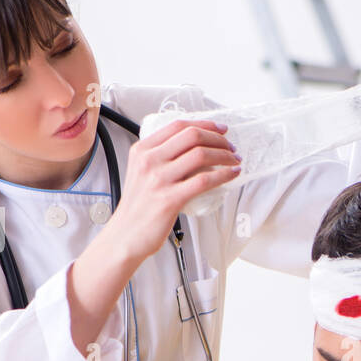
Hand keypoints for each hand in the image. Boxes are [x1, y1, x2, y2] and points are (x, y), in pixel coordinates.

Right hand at [111, 117, 240, 260]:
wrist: (126, 235)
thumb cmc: (138, 207)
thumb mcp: (141, 172)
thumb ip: (160, 157)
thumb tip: (192, 149)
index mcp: (142, 150)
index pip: (178, 126)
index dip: (205, 124)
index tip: (220, 129)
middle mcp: (149, 161)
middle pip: (192, 136)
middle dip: (218, 139)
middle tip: (231, 147)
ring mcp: (159, 179)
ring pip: (200, 155)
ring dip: (224, 155)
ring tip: (234, 161)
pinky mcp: (170, 199)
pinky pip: (204, 180)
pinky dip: (223, 175)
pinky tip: (232, 174)